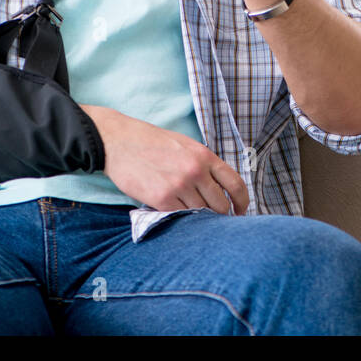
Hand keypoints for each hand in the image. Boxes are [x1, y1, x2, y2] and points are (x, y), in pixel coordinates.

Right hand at [79, 104, 248, 214]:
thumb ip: (204, 164)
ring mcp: (179, 185)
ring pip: (200, 214)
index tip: (241, 210)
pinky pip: (180, 217)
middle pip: (221, 204)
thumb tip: (220, 188)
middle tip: (215, 220)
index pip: (235, 184)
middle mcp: (195, 171)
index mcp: (204, 155)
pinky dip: (180, 219)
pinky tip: (176, 214)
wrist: (118, 141)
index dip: (243, 202)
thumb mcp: (185, 145)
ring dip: (199, 219)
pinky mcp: (161, 199)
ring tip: (192, 216)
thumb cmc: (151, 142)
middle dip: (221, 215)